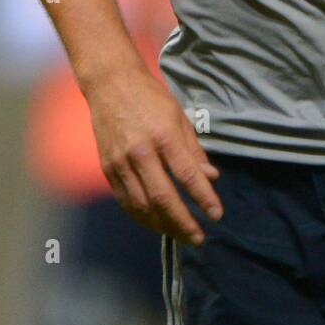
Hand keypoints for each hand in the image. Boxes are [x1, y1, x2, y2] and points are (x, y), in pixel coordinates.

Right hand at [86, 64, 223, 244]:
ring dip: (163, 226)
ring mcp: (121, 163)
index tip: (216, 215)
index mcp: (164, 135)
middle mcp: (140, 152)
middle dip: (183, 222)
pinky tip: (157, 224)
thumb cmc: (150, 99)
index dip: (204, 198)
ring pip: (142, 206)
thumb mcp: (179, 117)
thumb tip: (211, 177)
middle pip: (163, 198)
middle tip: (199, 238)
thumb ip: (194, 150)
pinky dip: (143, 218)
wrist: (110, 86)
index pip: (187, 174)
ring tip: (181, 235)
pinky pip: (126, 202)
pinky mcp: (107, 170)